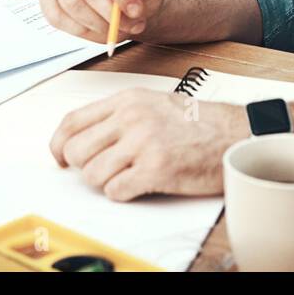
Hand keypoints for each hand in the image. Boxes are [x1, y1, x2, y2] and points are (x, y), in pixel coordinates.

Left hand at [49, 88, 248, 200]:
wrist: (236, 135)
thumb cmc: (199, 123)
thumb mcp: (154, 104)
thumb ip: (120, 116)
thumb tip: (87, 136)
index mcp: (127, 100)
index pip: (72, 121)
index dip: (58, 144)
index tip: (59, 158)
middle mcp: (131, 118)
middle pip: (76, 151)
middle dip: (83, 168)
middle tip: (101, 171)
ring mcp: (143, 143)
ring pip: (92, 174)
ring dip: (105, 182)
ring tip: (126, 177)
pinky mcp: (156, 169)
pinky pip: (116, 191)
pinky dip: (122, 194)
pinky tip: (139, 185)